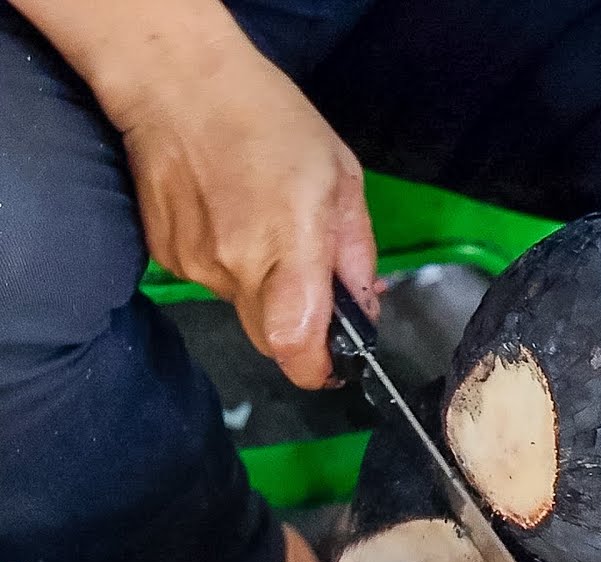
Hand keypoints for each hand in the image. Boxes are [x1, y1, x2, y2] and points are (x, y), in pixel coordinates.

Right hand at [112, 38, 377, 389]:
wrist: (178, 84)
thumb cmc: (270, 120)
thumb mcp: (341, 177)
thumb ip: (356, 252)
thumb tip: (365, 307)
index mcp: (288, 244)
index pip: (295, 341)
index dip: (318, 367)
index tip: (336, 365)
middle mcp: (236, 266)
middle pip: (272, 340)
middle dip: (301, 331)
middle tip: (316, 289)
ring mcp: (194, 265)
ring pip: (243, 310)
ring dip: (266, 290)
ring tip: (268, 229)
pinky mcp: (166, 257)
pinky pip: (212, 284)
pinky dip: (232, 267)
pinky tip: (233, 219)